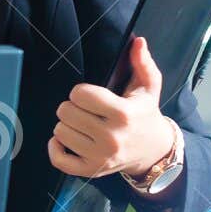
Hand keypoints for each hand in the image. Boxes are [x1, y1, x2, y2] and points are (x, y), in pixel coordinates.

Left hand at [47, 36, 172, 178]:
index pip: (80, 94)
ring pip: (59, 131)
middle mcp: (111, 137)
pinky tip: (66, 140)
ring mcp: (100, 157)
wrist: (154, 152)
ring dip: (67, 125)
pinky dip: (56, 148)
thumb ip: (142, 63)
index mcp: (123, 114)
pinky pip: (58, 159)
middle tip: (86, 111)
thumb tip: (138, 41)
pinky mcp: (91, 171)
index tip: (90, 95)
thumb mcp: (149, 88)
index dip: (81, 92)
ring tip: (82, 125)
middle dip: (72, 107)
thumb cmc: (146, 115)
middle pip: (65, 111)